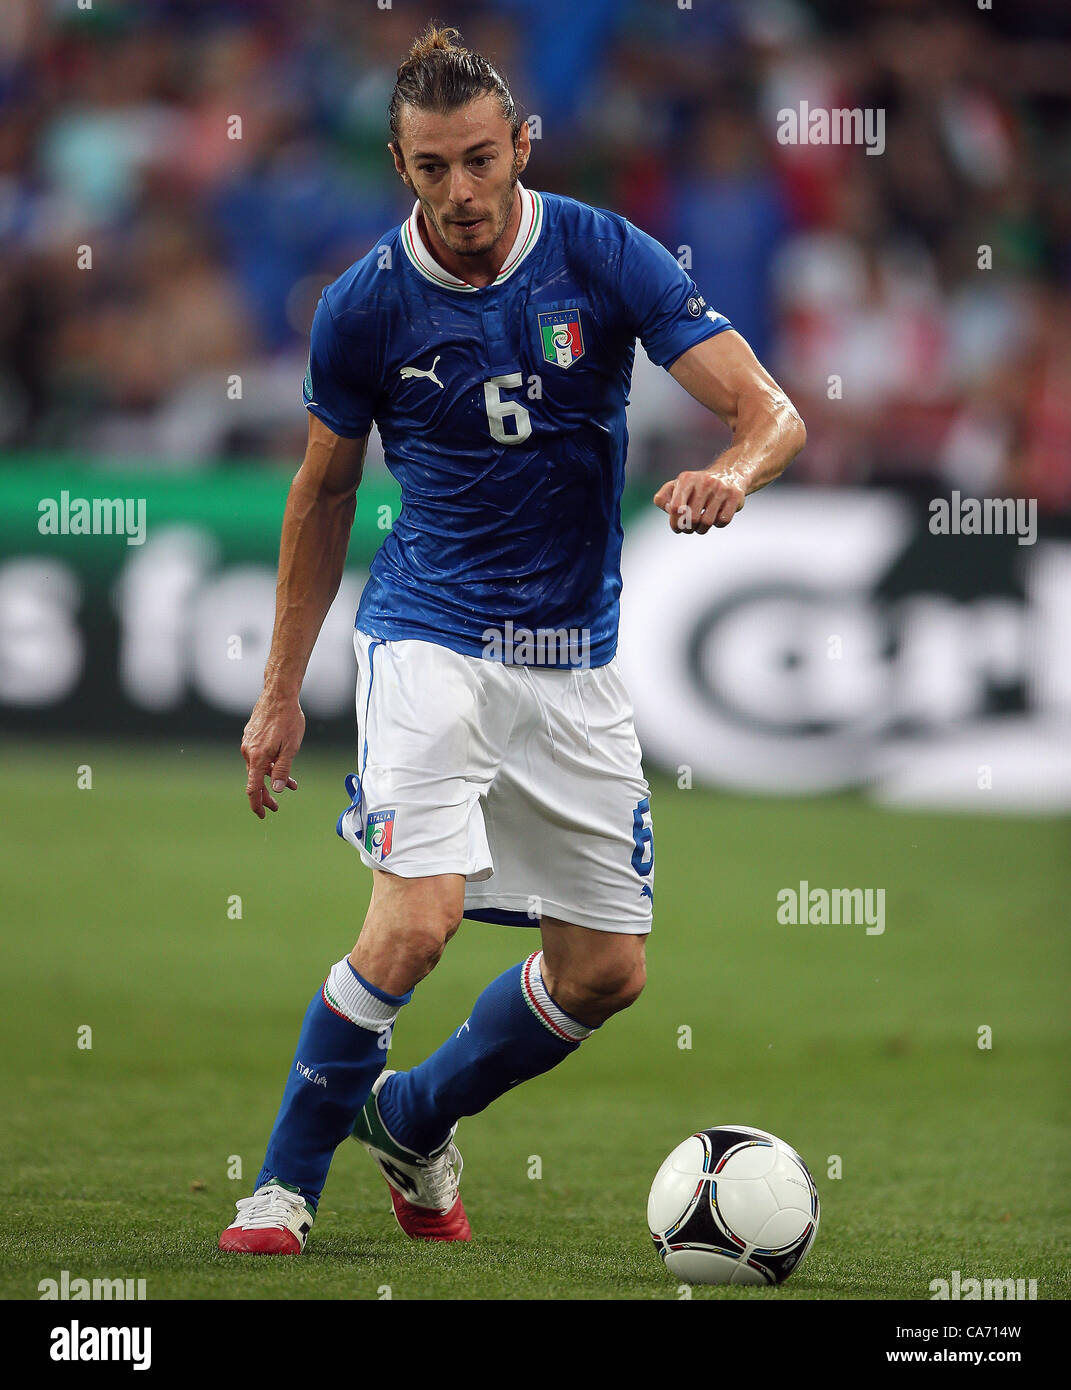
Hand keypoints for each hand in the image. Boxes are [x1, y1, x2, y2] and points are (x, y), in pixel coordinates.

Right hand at [241, 690, 304, 818]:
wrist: (278, 694)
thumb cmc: (288, 720)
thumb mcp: (291, 748)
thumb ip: (282, 770)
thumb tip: (276, 790)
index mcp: (257, 757)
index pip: (253, 788)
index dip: (257, 804)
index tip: (262, 814)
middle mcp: (249, 752)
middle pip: (255, 780)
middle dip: (266, 795)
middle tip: (276, 807)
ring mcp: (248, 743)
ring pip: (258, 768)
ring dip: (272, 778)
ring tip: (290, 785)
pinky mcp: (251, 736)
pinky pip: (259, 756)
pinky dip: (269, 764)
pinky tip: (281, 764)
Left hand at [653, 465, 746, 533]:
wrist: (730, 473)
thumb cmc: (696, 486)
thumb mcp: (677, 486)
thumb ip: (663, 498)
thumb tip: (669, 510)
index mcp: (686, 479)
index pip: (676, 508)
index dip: (675, 523)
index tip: (677, 528)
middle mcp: (704, 481)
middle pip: (692, 518)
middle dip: (689, 528)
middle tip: (689, 528)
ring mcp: (721, 488)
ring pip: (707, 522)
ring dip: (702, 529)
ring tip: (701, 525)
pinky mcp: (735, 496)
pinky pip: (723, 521)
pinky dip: (718, 524)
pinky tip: (716, 517)